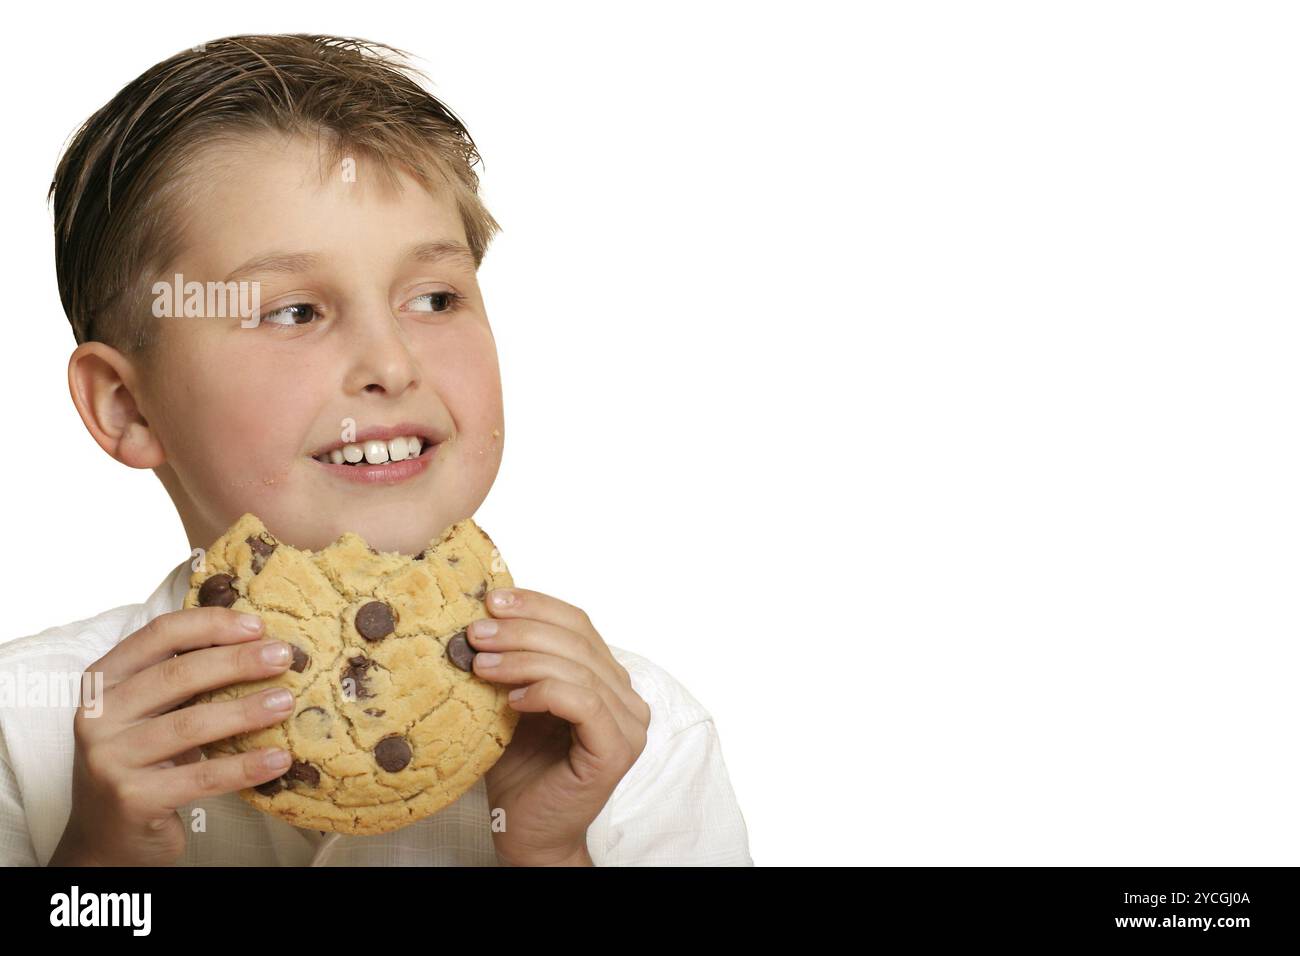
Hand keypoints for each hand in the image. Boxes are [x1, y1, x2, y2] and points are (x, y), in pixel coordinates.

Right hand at [49, 607, 297, 865]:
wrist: (109, 833)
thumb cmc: (143, 758)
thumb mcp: (152, 711)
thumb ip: (184, 677)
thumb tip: (261, 643)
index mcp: (103, 680)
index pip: (159, 634)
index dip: (211, 624)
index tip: (258, 626)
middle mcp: (97, 715)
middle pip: (177, 675)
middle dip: (237, 662)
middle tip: (283, 657)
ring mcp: (110, 758)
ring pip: (191, 725)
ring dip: (246, 710)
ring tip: (287, 702)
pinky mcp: (132, 799)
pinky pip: (201, 777)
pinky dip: (245, 766)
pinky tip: (279, 759)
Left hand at [466, 588, 650, 865]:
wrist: (526, 833)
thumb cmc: (518, 769)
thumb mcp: (513, 701)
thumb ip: (513, 663)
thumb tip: (483, 615)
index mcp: (607, 679)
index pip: (578, 623)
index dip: (537, 605)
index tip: (492, 600)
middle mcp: (627, 698)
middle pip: (578, 640)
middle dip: (521, 629)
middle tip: (476, 633)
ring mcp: (628, 725)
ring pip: (577, 668)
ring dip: (523, 658)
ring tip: (480, 663)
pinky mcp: (615, 750)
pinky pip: (582, 702)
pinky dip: (544, 690)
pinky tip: (512, 699)